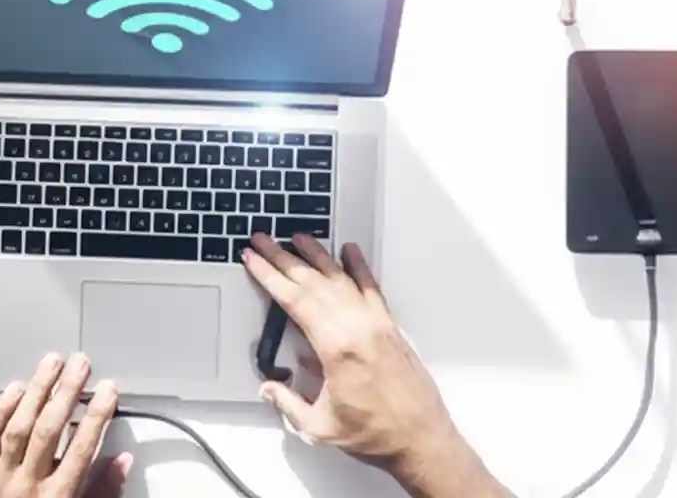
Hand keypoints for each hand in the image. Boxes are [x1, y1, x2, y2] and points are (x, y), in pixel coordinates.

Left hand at [0, 353, 132, 497]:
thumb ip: (103, 493)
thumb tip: (123, 461)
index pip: (81, 449)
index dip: (97, 416)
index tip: (109, 390)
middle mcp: (27, 485)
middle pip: (49, 430)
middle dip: (67, 392)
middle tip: (82, 363)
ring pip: (18, 426)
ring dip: (37, 390)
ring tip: (53, 363)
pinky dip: (1, 408)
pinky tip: (16, 387)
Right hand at [243, 234, 509, 497]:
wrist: (422, 440)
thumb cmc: (378, 434)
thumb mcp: (319, 426)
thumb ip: (288, 404)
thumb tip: (270, 387)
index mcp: (336, 348)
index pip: (295, 300)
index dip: (269, 276)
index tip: (254, 259)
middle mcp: (358, 328)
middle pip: (313, 282)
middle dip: (284, 258)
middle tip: (264, 240)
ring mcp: (376, 324)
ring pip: (341, 279)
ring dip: (317, 255)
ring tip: (298, 238)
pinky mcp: (390, 327)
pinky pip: (371, 288)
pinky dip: (359, 267)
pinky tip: (350, 251)